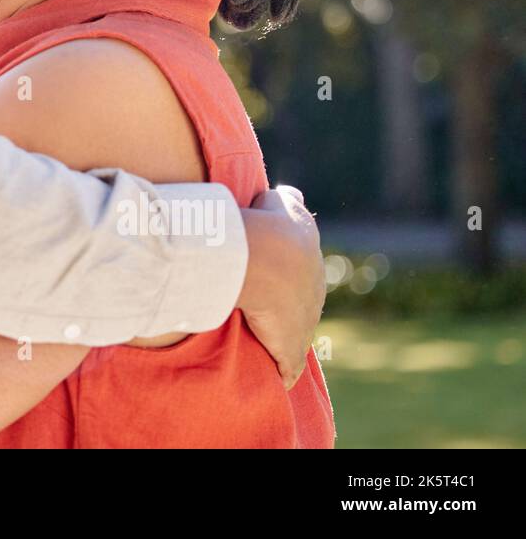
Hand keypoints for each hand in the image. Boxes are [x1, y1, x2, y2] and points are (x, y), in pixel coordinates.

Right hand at [236, 186, 324, 389]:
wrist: (266, 259)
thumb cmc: (266, 228)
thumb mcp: (278, 203)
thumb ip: (282, 199)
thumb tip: (286, 194)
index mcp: (309, 253)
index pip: (303, 263)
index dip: (287, 267)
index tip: (276, 272)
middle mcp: (313, 286)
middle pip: (301, 298)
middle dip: (286, 302)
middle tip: (262, 304)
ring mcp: (305, 319)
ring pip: (295, 329)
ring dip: (281, 334)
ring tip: (259, 337)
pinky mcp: (291, 347)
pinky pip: (287, 365)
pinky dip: (282, 372)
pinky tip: (277, 379)